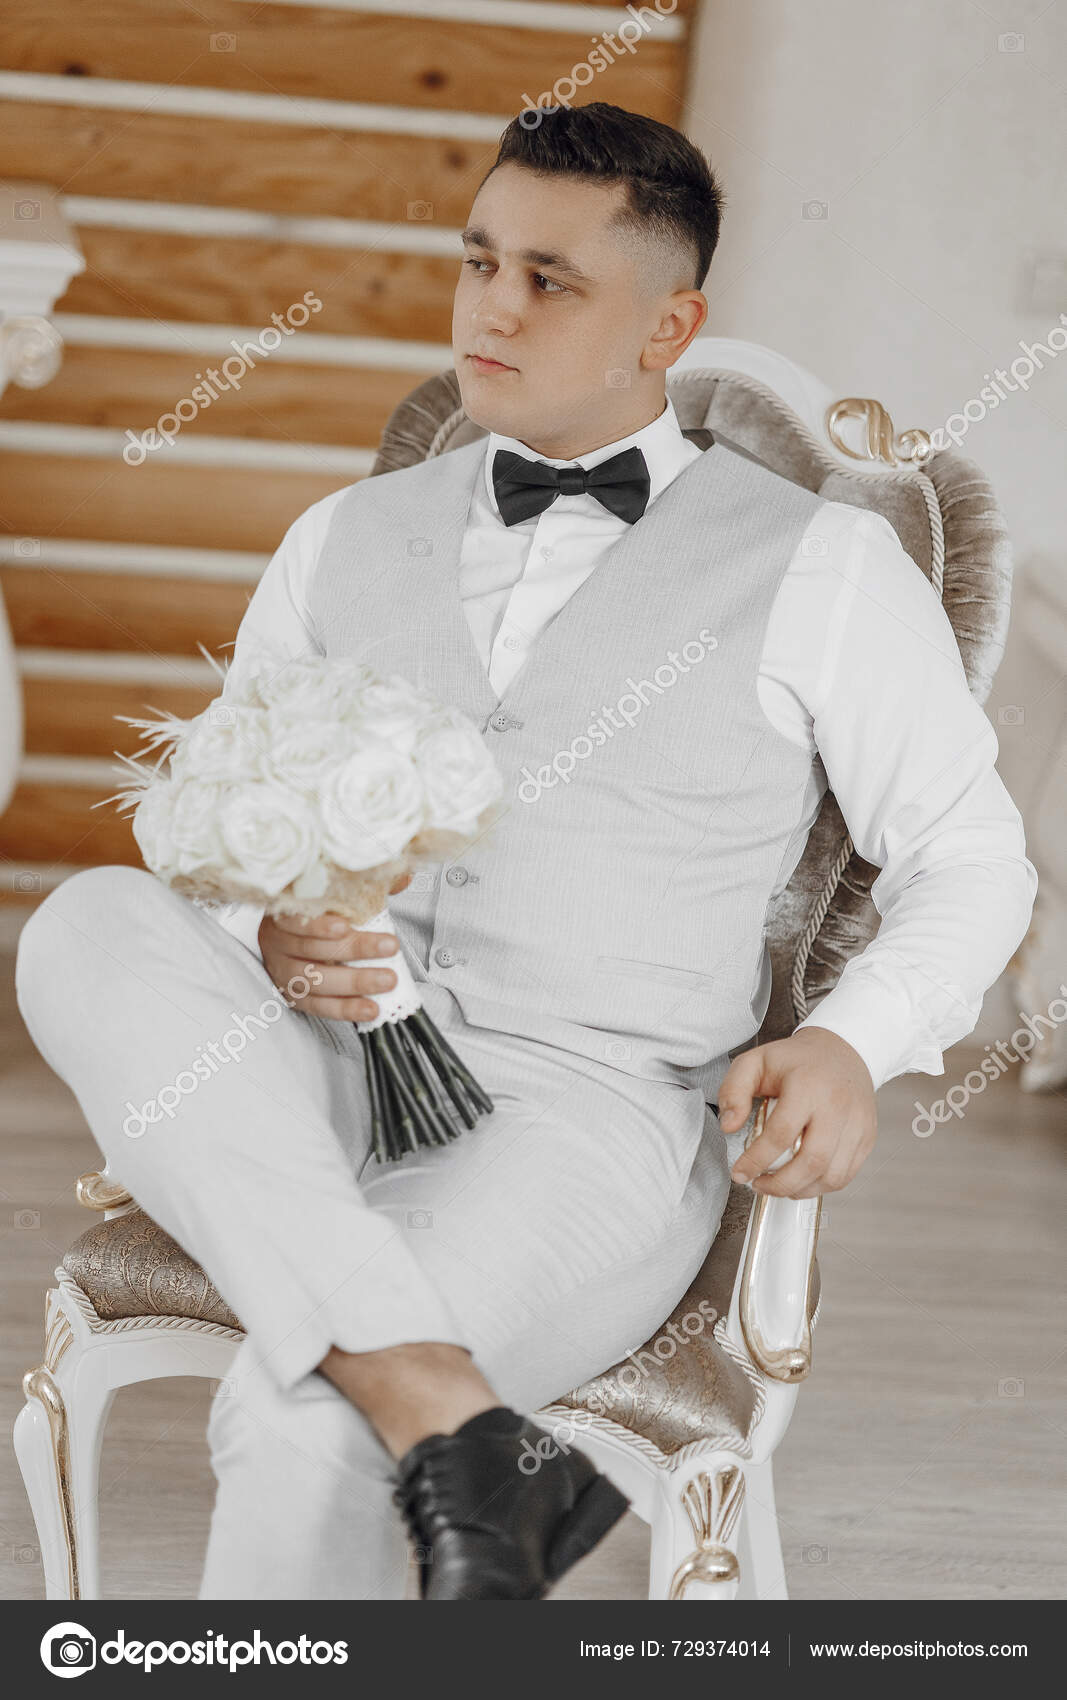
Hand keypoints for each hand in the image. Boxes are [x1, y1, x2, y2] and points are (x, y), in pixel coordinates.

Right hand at [258, 873, 411, 1020]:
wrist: (287, 935)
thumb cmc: (314, 911)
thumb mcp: (333, 893)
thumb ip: (367, 884)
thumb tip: (403, 878)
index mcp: (284, 912)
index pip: (297, 919)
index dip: (318, 925)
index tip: (345, 925)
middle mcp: (278, 942)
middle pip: (313, 950)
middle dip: (355, 950)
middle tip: (390, 948)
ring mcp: (282, 971)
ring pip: (315, 981)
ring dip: (354, 983)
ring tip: (386, 980)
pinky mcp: (292, 995)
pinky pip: (317, 1006)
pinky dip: (345, 1009)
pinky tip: (369, 1008)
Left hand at [719, 1027, 876, 1198]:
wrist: (842, 1050)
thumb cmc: (796, 1060)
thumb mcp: (754, 1062)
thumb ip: (733, 1091)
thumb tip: (729, 1126)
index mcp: (808, 1085)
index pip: (781, 1134)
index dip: (756, 1160)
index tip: (740, 1173)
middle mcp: (837, 1106)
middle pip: (812, 1161)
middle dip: (780, 1184)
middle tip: (758, 1184)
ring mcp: (857, 1123)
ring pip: (831, 1175)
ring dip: (800, 1189)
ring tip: (779, 1184)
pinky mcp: (867, 1137)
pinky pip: (846, 1175)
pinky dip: (820, 1185)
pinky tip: (801, 1179)